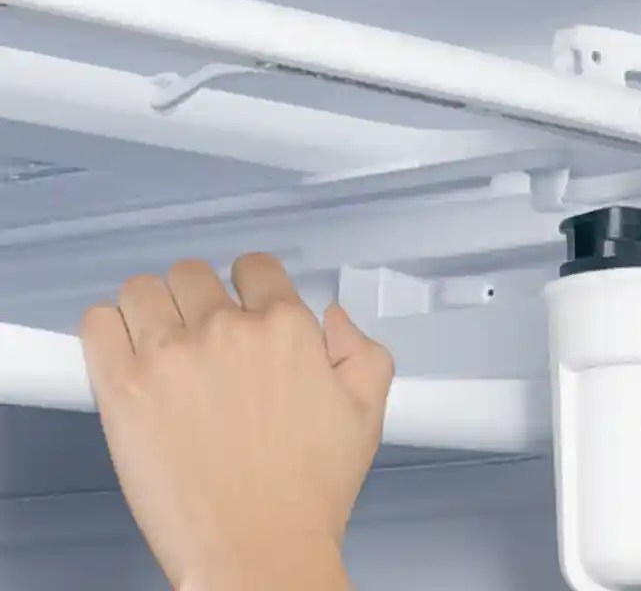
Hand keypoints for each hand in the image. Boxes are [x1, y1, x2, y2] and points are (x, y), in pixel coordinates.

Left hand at [79, 253, 394, 590]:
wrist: (259, 549)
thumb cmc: (308, 494)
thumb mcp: (367, 415)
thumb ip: (363, 352)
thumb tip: (333, 319)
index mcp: (288, 331)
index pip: (255, 267)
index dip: (249, 288)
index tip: (241, 310)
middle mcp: (228, 331)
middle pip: (194, 274)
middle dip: (199, 301)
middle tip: (201, 340)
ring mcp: (171, 356)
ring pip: (143, 290)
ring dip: (151, 311)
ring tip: (159, 348)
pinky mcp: (123, 387)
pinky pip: (98, 323)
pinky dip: (109, 330)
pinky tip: (125, 355)